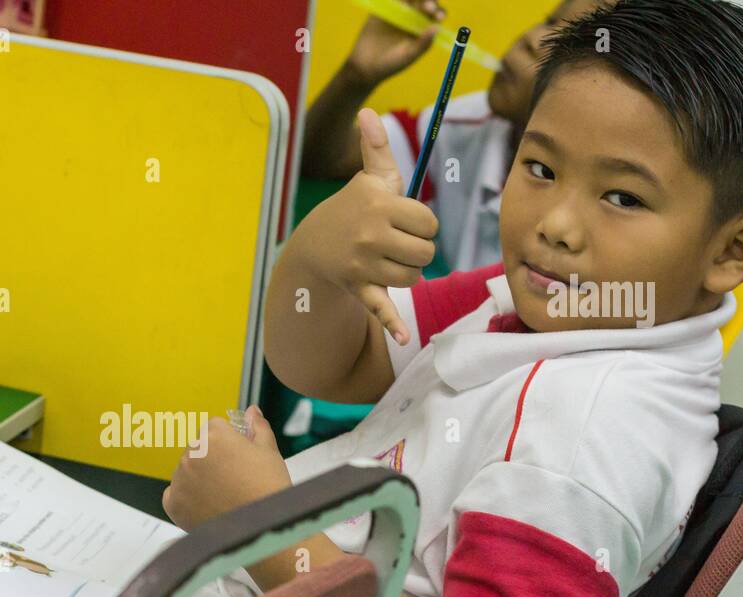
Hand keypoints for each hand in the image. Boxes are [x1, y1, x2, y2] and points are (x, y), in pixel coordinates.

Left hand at [162, 406, 291, 531]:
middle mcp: (191, 454)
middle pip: (198, 449)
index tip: (239, 458)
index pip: (214, 428)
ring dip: (199, 479)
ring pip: (187, 472)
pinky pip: (175, 495)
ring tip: (224, 496)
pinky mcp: (173, 504)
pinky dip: (187, 500)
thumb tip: (252, 411)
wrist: (262, 530)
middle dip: (212, 460)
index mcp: (213, 436)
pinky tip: (208, 506)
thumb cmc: (268, 490)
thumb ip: (257, 427)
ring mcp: (179, 480)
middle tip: (234, 481)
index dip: (230, 442)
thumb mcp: (269, 452)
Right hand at [291, 108, 437, 344]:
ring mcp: (363, 263)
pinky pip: (380, 307)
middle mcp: (371, 234)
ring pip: (413, 277)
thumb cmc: (353, 209)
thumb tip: (369, 113)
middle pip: (425, 252)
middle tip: (396, 245)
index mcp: (379, 205)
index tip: (404, 223)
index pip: (428, 221)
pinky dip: (392, 323)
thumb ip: (376, 148)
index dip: (422, 225)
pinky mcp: (358, 288)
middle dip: (417, 251)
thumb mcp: (367, 180)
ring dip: (407, 273)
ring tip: (388, 263)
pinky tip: (404, 338)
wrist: (314, 248)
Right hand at [345, 1, 444, 85]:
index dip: (438, 12)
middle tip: (426, 6)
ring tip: (411, 0)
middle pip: (424, 1)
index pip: (435, 14)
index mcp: (423, 28)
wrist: (364, 66)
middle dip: (428, 0)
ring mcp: (399, 10)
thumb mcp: (408, 56)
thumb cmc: (390, 65)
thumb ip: (422, 44)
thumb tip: (437, 27)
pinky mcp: (384, 7)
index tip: (437, 16)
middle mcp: (413, 17)